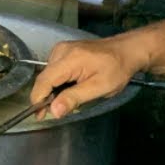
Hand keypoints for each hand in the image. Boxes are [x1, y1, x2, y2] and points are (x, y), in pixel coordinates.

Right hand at [30, 37, 145, 118]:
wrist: (126, 50)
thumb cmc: (117, 70)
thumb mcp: (99, 87)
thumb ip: (74, 98)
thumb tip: (54, 111)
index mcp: (69, 59)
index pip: (43, 81)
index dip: (38, 99)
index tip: (40, 116)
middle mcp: (60, 51)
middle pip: (44, 78)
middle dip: (46, 97)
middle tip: (58, 111)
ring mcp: (61, 49)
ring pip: (47, 75)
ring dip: (52, 90)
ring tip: (67, 99)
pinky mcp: (63, 50)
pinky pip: (53, 70)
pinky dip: (57, 82)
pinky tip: (69, 87)